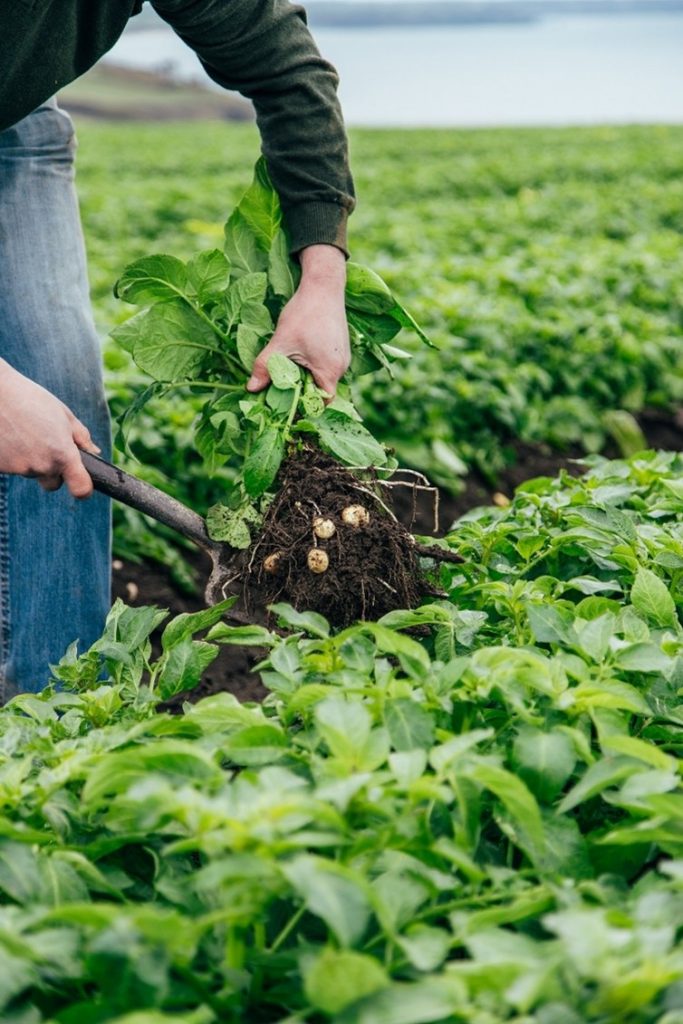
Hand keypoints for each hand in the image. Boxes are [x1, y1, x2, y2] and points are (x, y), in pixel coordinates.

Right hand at [0, 360, 99, 498]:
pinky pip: (13, 468)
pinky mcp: (2, 467)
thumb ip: (82, 437)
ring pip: (32, 473)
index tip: (81, 483)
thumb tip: (94, 452)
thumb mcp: (63, 414)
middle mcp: (43, 466)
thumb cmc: (31, 399)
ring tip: (24, 433)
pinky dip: (13, 457)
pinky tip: (10, 436)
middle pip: (53, 483)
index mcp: (64, 454)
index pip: (81, 489)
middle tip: (44, 444)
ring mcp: (20, 469)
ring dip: (31, 460)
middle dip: (53, 471)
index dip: (83, 489)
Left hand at [247, 244, 349, 397]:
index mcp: (330, 371)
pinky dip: (312, 367)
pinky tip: (298, 357)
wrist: (323, 286)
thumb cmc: (304, 314)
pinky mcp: (339, 348)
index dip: (303, 407)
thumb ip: (265, 367)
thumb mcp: (280, 342)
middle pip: (322, 392)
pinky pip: (326, 366)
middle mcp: (342, 367)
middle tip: (280, 390)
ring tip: (287, 372)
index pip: (320, 403)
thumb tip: (250, 389)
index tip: (285, 406)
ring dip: (306, 378)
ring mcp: (343, 357)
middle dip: (301, 393)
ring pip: (323, 378)